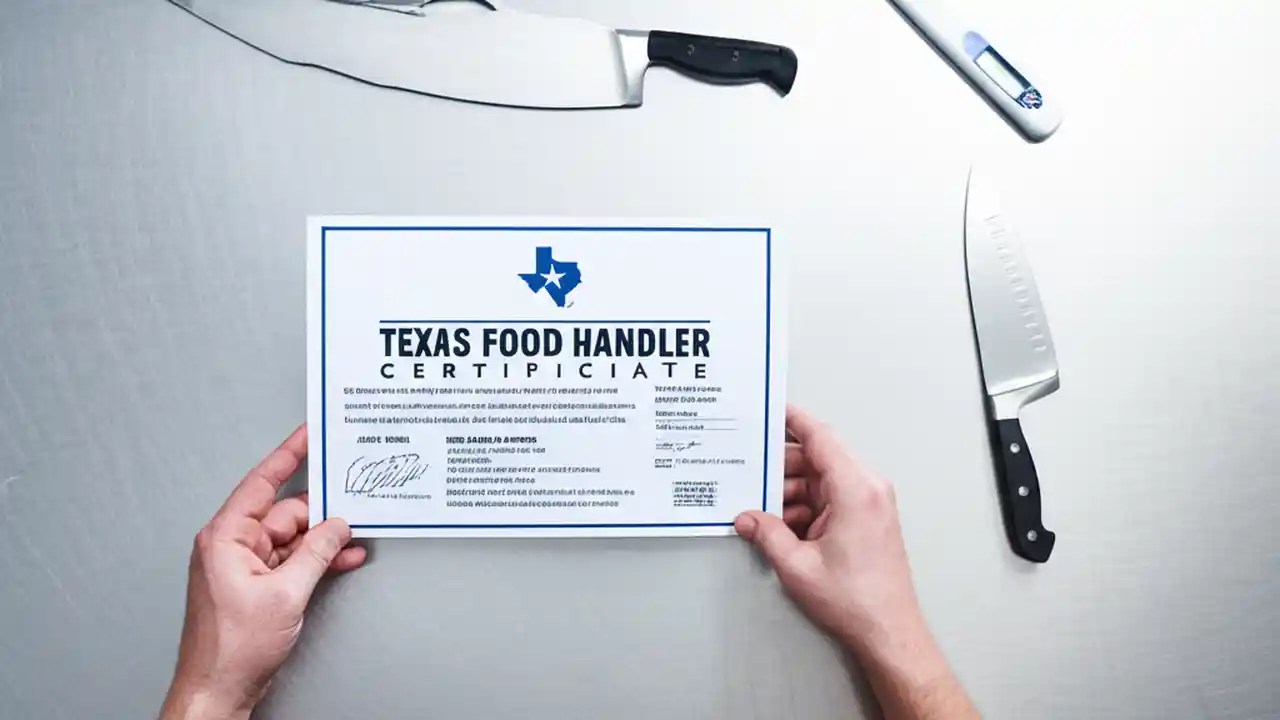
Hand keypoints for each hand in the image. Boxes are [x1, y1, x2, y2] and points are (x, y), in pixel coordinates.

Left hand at [160, 425, 365, 719]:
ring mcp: (243, 566)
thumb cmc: (231, 649)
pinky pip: (291, 560)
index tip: (308, 434)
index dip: (288, 454)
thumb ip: (316, 553)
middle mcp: (231, 546)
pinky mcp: (256, 584)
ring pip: (292, 537)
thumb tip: (337, 527)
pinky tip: (342, 559)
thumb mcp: (286, 593)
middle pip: (285, 512)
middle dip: (321, 512)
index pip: (262, 482)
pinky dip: (316, 560)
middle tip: (353, 503)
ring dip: (322, 540)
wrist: (218, 689)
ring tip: (354, 538)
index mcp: (225, 537)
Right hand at [735, 406, 977, 718]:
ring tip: (760, 513)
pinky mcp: (866, 519)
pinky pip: (828, 499)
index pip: (820, 437)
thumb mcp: (797, 566)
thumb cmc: (856, 600)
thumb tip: (746, 517)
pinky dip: (804, 508)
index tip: (771, 408)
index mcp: (856, 489)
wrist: (889, 632)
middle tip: (747, 475)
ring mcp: (869, 504)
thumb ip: (767, 534)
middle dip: (780, 469)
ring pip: (819, 481)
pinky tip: (781, 528)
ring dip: (789, 493)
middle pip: (816, 459)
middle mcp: (867, 489)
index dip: (793, 419)